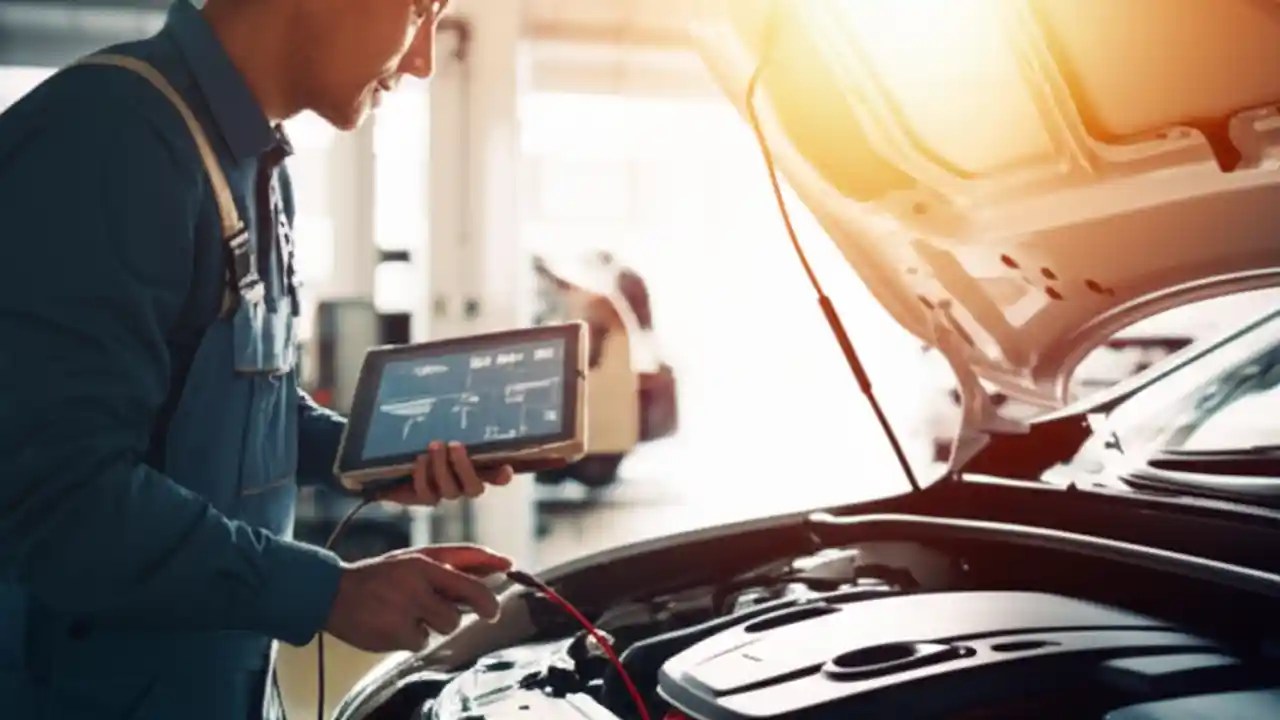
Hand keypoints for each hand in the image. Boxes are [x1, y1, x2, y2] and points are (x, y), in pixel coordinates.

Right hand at [324, 544, 512, 651]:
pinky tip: (395, 626)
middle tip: (490, 612)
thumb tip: (495, 565)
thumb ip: (450, 563)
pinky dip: (413, 637)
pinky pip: (423, 641)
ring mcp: (407, 608)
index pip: (466, 561)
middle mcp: (417, 581)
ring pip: (448, 623)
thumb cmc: (380, 576)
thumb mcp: (412, 560)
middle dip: (484, 605)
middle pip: (468, 597)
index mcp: (421, 561)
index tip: (510, 567)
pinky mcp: (397, 633)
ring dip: (438, 623)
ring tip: (414, 614)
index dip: (491, 565)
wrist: (333, 594)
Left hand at [379, 441, 513, 505]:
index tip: (506, 469)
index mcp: (476, 469)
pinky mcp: (425, 498)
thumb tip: (479, 427)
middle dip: (464, 466)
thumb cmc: (428, 444)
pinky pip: (427, 494)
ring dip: (442, 468)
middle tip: (454, 444)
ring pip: (450, 490)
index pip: (497, 478)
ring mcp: (444, 494)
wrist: (394, 461)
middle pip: (473, 488)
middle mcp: (464, 486)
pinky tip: (420, 460)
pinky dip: (423, 476)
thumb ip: (462, 436)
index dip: (501, 477)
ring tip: (435, 446)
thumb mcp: (444, 438)